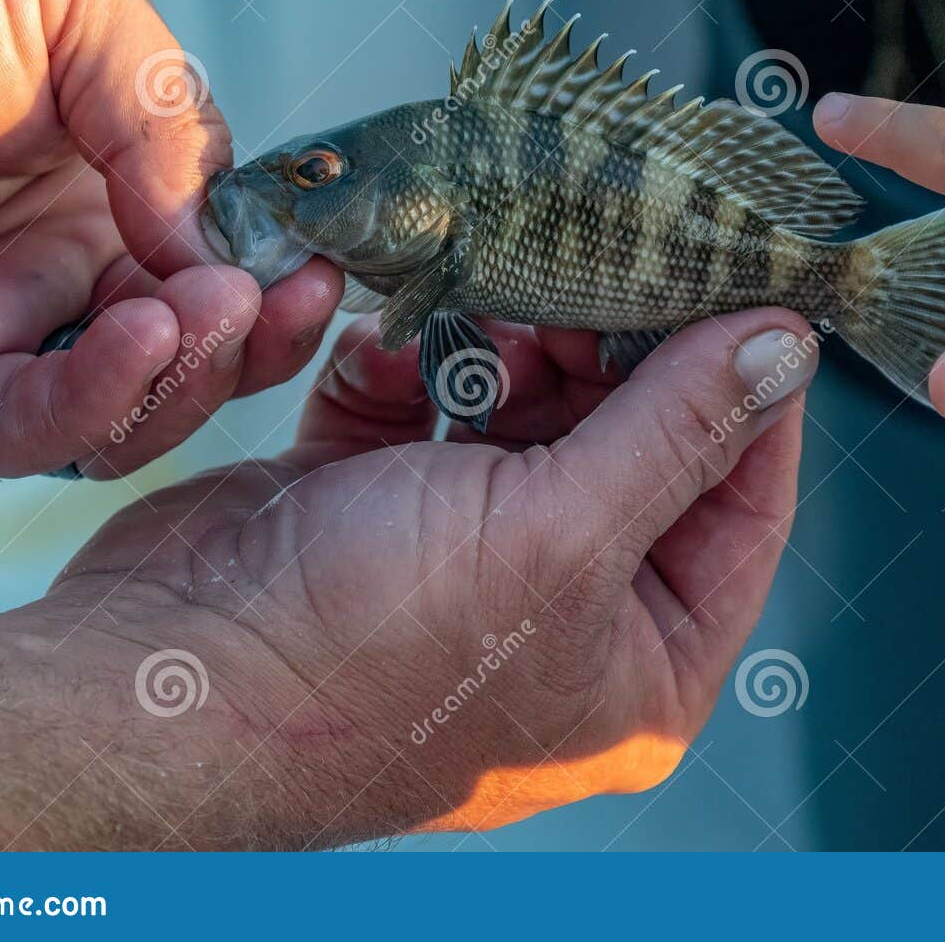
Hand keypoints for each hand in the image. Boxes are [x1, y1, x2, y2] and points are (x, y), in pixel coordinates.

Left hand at [0, 0, 339, 476]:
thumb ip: (160, 102)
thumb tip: (215, 236)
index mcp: (104, 159)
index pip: (221, 243)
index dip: (275, 262)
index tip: (315, 262)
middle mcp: (56, 252)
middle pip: (191, 339)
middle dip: (254, 332)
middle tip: (287, 303)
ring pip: (127, 403)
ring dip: (195, 373)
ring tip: (216, 312)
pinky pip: (21, 430)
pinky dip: (98, 403)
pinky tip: (146, 340)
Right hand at [0, 308, 811, 847]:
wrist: (160, 681)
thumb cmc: (369, 650)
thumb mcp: (558, 536)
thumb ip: (678, 430)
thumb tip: (784, 348)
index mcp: (644, 660)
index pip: (744, 501)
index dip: (749, 390)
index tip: (748, 282)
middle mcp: (568, 610)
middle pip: (634, 440)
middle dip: (607, 349)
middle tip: (590, 262)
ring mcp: (471, 557)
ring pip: (530, 411)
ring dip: (505, 347)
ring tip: (486, 307)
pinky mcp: (383, 505)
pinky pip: (430, 408)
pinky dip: (414, 366)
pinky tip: (390, 345)